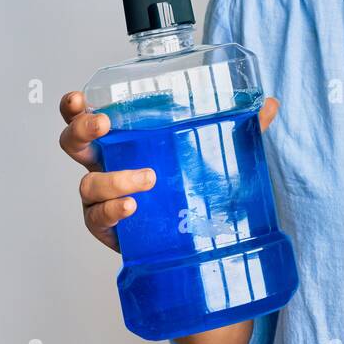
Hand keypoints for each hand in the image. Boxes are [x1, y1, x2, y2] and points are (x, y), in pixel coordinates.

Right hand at [58, 90, 279, 251]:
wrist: (191, 243)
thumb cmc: (190, 189)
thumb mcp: (214, 156)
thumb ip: (241, 130)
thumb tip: (270, 104)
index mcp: (124, 142)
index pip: (88, 119)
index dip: (75, 108)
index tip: (80, 99)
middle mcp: (106, 168)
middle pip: (73, 145)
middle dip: (81, 131)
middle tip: (104, 126)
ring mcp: (103, 200)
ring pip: (88, 184)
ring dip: (114, 178)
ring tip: (147, 179)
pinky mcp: (109, 230)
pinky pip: (98, 219)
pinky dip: (112, 211)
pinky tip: (131, 207)